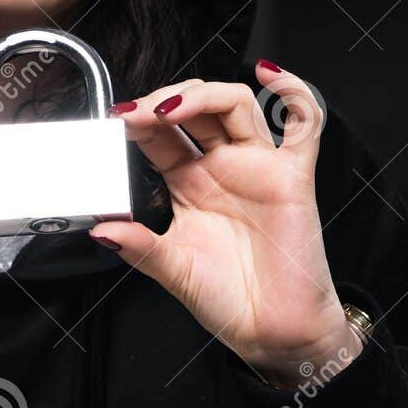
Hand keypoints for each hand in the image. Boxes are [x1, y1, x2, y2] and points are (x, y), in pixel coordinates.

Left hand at [92, 60, 359, 388]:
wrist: (273, 332)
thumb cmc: (230, 301)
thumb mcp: (172, 270)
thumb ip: (139, 246)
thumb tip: (101, 229)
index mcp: (190, 183)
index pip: (160, 134)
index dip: (137, 120)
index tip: (111, 121)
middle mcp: (223, 167)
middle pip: (196, 108)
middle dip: (164, 101)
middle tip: (135, 114)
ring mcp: (259, 167)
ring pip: (235, 105)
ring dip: (202, 95)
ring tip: (170, 109)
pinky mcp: (293, 177)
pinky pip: (305, 123)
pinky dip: (294, 91)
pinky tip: (268, 74)